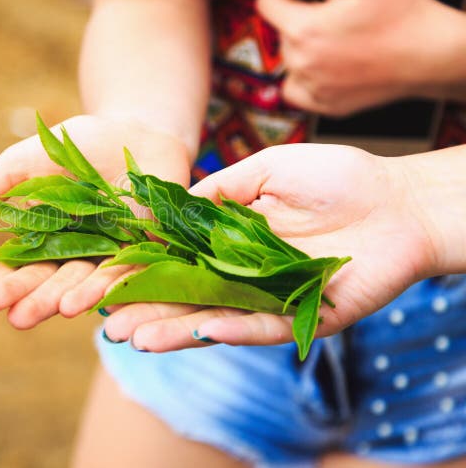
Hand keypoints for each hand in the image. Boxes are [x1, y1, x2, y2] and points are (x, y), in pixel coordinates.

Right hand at [0, 114, 190, 328]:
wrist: (134, 128)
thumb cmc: (71, 147)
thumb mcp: (18, 169)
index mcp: (42, 243)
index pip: (13, 272)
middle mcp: (75, 258)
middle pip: (47, 282)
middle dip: (26, 296)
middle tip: (4, 311)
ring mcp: (112, 257)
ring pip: (85, 283)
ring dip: (63, 298)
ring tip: (46, 311)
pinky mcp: (149, 250)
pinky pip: (130, 271)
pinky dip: (111, 284)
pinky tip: (93, 299)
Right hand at [99, 143, 447, 351]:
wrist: (401, 198)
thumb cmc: (338, 177)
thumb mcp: (267, 169)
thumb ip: (221, 189)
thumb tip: (172, 207)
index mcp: (233, 244)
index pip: (178, 262)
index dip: (143, 272)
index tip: (106, 278)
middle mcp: (247, 276)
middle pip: (189, 298)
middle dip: (147, 311)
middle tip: (107, 324)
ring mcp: (275, 300)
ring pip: (217, 320)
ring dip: (177, 330)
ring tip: (136, 338)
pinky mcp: (309, 318)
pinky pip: (266, 326)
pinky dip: (234, 329)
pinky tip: (202, 330)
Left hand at [255, 0, 465, 113]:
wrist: (432, 54)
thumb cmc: (402, 13)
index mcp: (303, 30)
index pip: (266, 2)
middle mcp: (301, 64)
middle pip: (279, 29)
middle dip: (301, 17)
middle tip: (338, 14)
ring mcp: (311, 88)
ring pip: (288, 57)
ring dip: (305, 45)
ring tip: (342, 38)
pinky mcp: (323, 105)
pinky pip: (296, 88)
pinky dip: (307, 76)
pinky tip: (333, 63)